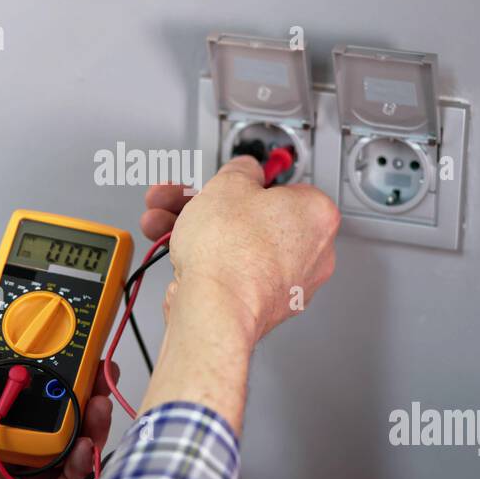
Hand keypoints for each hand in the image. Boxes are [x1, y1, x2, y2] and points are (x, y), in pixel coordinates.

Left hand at [0, 327, 116, 478]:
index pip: (7, 393)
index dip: (34, 368)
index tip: (53, 343)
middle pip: (45, 420)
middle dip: (74, 393)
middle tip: (92, 366)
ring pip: (65, 452)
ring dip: (88, 423)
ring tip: (97, 398)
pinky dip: (82, 468)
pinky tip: (84, 443)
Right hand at [141, 156, 339, 340]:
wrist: (214, 308)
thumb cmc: (232, 252)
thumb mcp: (229, 184)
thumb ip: (240, 170)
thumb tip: (244, 170)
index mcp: (317, 215)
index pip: (285, 187)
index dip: (249, 181)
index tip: (230, 179)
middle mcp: (312, 253)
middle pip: (254, 218)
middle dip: (209, 205)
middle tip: (185, 198)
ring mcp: (287, 284)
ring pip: (237, 245)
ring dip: (196, 228)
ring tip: (161, 221)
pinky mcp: (259, 305)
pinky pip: (232, 272)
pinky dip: (205, 259)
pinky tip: (175, 248)